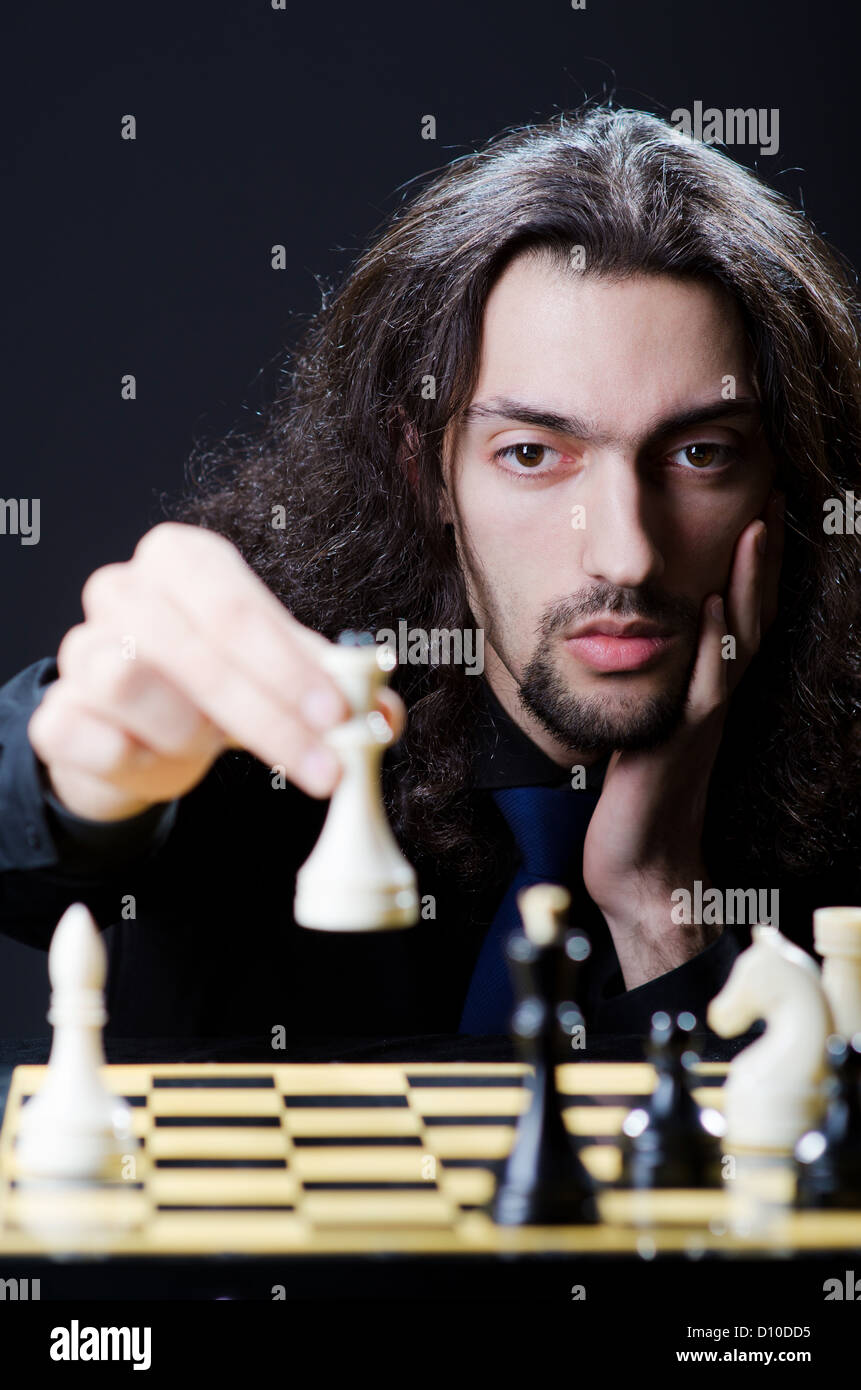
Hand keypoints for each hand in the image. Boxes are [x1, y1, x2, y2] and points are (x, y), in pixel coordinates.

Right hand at [28, 523, 404, 821]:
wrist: (136, 734)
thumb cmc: (214, 686)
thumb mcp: (279, 676)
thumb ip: (335, 688)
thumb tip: (386, 714)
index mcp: (183, 559)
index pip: (240, 610)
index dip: (291, 668)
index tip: (339, 717)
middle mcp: (123, 590)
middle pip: (196, 650)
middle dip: (269, 718)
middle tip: (322, 768)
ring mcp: (79, 648)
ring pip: (133, 684)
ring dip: (190, 732)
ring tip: (209, 744)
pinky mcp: (53, 714)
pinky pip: (97, 739)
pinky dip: (138, 761)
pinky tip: (155, 758)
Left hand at [581, 491, 784, 987]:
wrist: (640, 866)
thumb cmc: (633, 800)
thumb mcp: (642, 729)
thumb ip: (650, 690)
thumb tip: (632, 648)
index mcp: (702, 691)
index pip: (736, 616)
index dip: (749, 565)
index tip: (756, 507)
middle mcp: (711, 699)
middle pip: (749, 616)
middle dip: (761, 558)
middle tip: (773, 497)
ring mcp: (700, 720)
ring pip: (736, 644)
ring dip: (748, 587)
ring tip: (755, 530)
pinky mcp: (679, 744)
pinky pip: (703, 690)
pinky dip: (712, 649)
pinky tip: (714, 610)